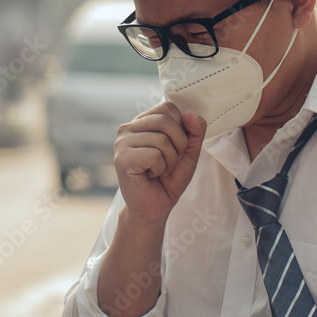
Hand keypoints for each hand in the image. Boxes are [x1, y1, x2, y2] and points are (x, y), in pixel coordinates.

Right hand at [113, 101, 205, 225]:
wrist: (154, 208)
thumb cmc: (168, 180)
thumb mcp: (189, 153)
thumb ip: (194, 132)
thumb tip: (191, 113)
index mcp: (142, 122)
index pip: (168, 107)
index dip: (181, 128)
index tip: (176, 147)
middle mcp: (128, 128)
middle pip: (166, 120)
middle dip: (179, 145)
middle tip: (170, 162)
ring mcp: (122, 143)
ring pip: (162, 139)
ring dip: (170, 161)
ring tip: (160, 170)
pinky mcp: (122, 158)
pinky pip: (154, 155)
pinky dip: (160, 168)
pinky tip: (151, 175)